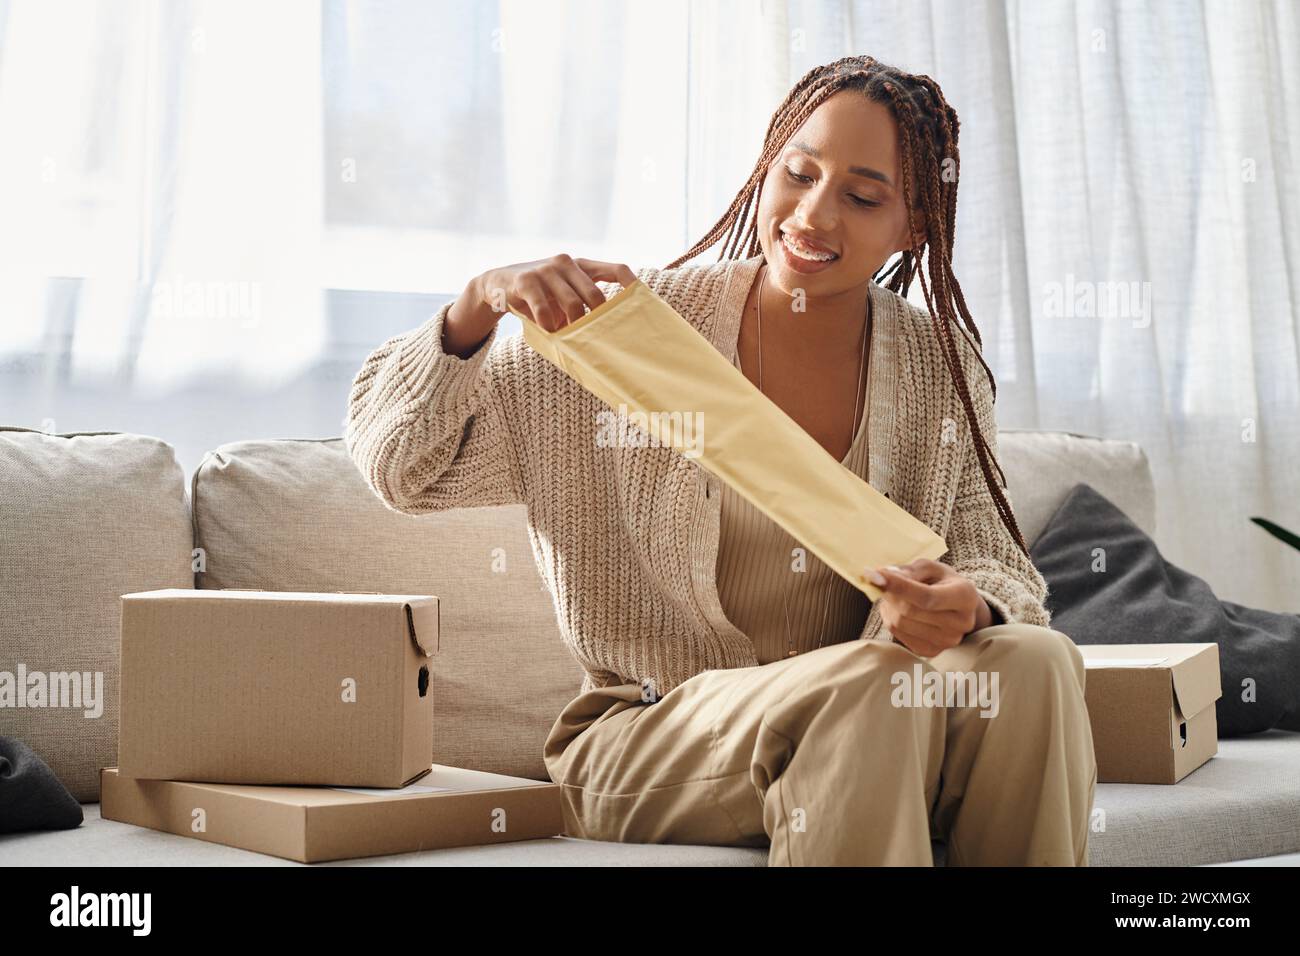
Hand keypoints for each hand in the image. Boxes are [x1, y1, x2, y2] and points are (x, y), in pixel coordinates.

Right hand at [443, 254, 637, 357]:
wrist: (498, 283)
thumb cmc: (540, 294)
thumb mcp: (563, 293)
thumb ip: (582, 303)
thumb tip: (609, 331)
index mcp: (581, 265)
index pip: (615, 269)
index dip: (630, 284)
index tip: (641, 300)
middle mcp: (566, 263)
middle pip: (595, 295)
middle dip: (596, 320)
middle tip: (593, 338)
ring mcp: (546, 270)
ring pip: (572, 304)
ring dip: (571, 327)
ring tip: (566, 336)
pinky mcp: (526, 281)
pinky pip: (544, 309)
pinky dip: (548, 324)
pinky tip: (548, 331)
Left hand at [861, 558, 993, 656]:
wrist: (956, 606)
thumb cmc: (941, 582)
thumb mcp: (930, 568)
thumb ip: (908, 570)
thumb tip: (881, 576)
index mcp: (965, 596)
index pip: (927, 597)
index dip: (899, 587)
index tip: (876, 575)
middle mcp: (961, 623)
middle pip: (910, 611)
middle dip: (890, 594)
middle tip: (884, 582)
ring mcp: (947, 641)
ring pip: (900, 623)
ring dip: (888, 606)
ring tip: (894, 596)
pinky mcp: (932, 651)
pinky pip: (897, 634)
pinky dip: (890, 618)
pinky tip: (897, 609)